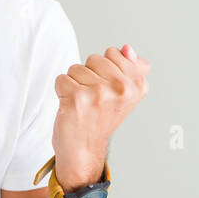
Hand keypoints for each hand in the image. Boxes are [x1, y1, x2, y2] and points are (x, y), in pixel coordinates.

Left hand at [52, 44, 150, 187]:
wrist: (84, 150)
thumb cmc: (100, 119)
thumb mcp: (124, 94)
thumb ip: (130, 68)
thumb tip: (126, 48)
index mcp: (137, 85)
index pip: (113, 52)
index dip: (104, 69)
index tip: (107, 91)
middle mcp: (122, 89)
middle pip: (94, 58)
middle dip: (89, 75)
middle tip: (93, 99)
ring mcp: (100, 94)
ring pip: (76, 68)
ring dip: (75, 84)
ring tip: (83, 104)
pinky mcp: (77, 98)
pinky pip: (61, 79)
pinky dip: (61, 92)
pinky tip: (71, 107)